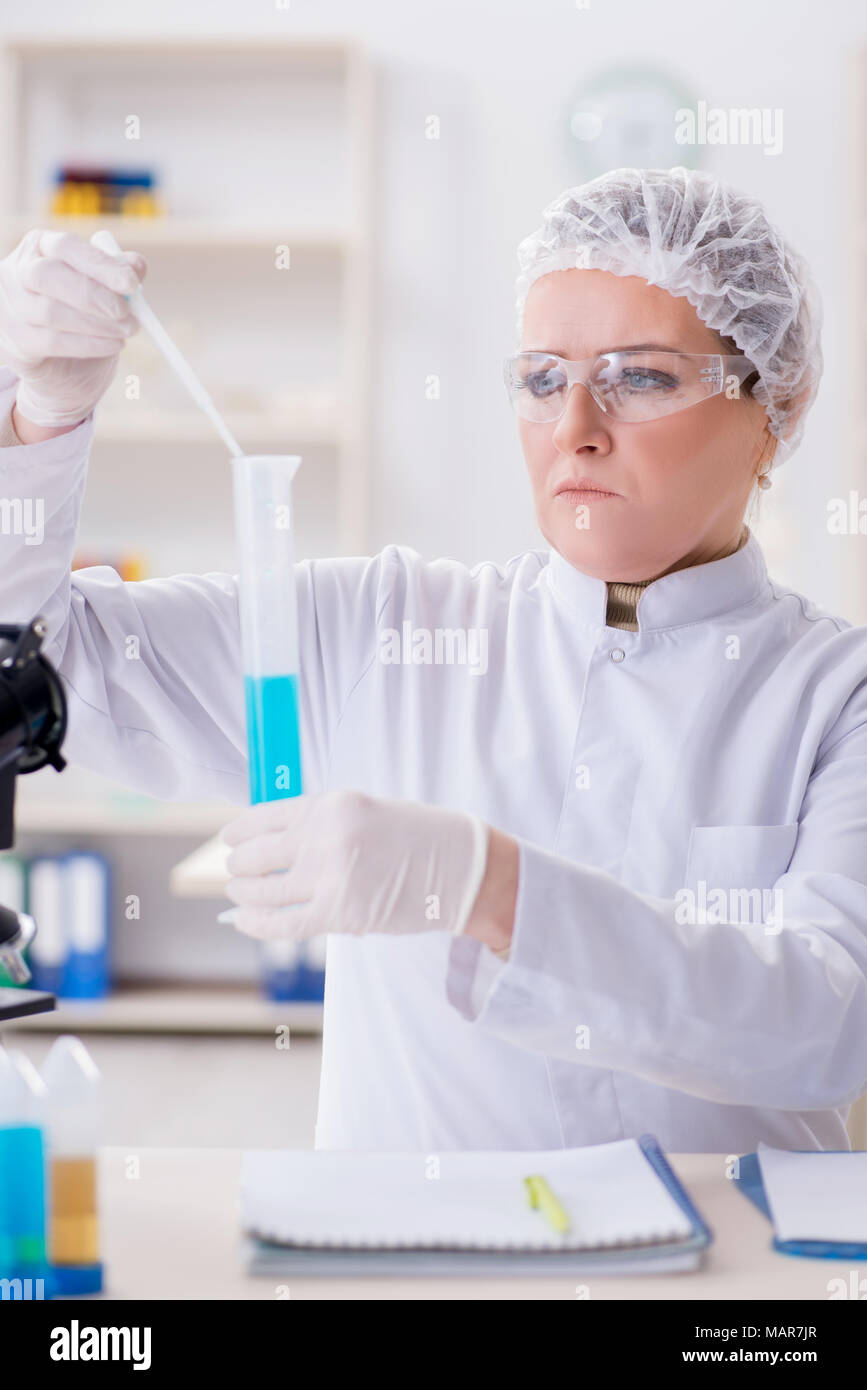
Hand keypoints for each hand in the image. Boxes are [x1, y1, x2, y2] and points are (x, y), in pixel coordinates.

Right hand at [0, 229, 145, 428]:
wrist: (67, 368)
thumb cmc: (87, 318)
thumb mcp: (107, 293)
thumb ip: (120, 275)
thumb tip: (135, 265)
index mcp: (40, 247)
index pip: (64, 246)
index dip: (99, 264)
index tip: (131, 283)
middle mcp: (17, 272)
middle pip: (47, 274)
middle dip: (92, 294)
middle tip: (125, 311)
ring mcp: (11, 308)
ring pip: (50, 312)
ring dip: (97, 323)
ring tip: (127, 330)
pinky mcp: (16, 342)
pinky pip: (52, 342)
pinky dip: (89, 344)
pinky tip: (113, 345)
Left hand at [219, 789, 490, 941]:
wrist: (460, 868)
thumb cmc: (416, 838)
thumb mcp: (364, 812)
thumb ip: (321, 824)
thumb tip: (274, 844)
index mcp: (330, 804)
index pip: (264, 817)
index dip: (239, 832)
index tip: (229, 839)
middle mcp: (324, 836)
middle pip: (257, 855)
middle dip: (238, 865)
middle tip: (233, 871)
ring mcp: (330, 876)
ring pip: (263, 891)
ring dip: (243, 894)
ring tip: (236, 895)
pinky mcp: (339, 913)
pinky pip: (282, 924)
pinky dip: (256, 925)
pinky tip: (244, 922)